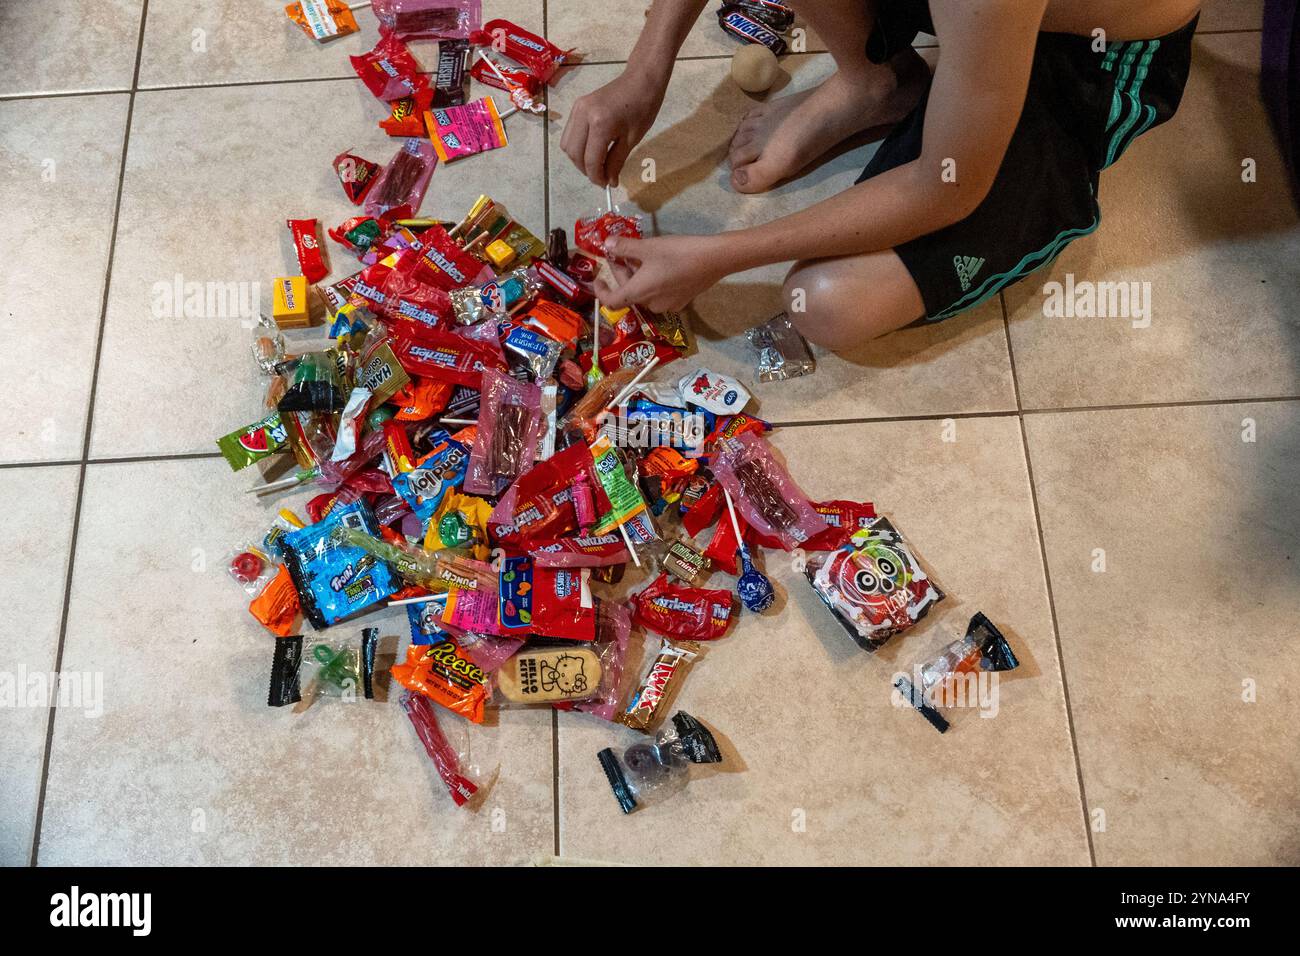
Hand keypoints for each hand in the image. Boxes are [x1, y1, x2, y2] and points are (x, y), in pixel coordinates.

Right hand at [560, 68, 665, 186]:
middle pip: (574, 153)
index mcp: (600, 124)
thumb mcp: (631, 140)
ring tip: (596, 164)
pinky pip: (570, 133)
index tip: (605, 185)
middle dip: (585, 169)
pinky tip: (592, 150)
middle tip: (601, 177)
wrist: (640, 80)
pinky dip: (578, 146)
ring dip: (578, 159)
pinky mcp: (577, 106)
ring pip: (567, 144)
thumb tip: (609, 182)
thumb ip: (616, 163)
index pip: (590, 160)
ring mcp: (577, 109)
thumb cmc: (642, 108)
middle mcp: (583, 115)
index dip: (596, 177)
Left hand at [593, 235, 729, 312]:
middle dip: (621, 273)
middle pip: (628, 292)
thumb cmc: (677, 253)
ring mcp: (667, 305)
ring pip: (644, 292)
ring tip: (641, 255)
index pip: (612, 301)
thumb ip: (624, 247)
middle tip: (621, 252)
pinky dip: (652, 281)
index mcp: (639, 292)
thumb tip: (606, 244)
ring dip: (637, 276)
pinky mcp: (681, 301)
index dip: (601, 292)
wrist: (714, 259)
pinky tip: (659, 265)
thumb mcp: (648, 246)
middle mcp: (651, 304)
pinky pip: (659, 293)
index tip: (599, 279)